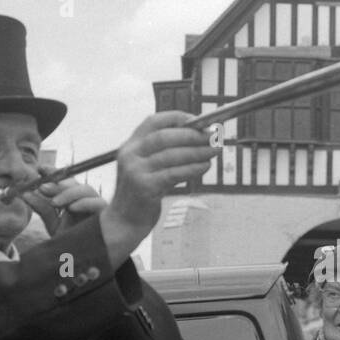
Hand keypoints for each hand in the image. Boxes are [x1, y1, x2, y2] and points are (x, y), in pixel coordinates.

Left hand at [23, 177, 104, 235]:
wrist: (81, 261)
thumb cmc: (69, 241)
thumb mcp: (52, 223)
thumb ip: (42, 208)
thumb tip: (25, 193)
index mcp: (73, 198)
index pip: (64, 180)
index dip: (54, 172)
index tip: (40, 169)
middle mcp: (86, 199)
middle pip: (75, 183)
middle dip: (58, 183)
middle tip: (42, 187)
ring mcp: (97, 206)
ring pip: (86, 189)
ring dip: (69, 193)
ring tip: (54, 202)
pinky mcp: (107, 215)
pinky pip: (98, 203)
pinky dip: (85, 203)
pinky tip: (72, 208)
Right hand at [99, 112, 218, 262]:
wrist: (124, 221)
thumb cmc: (142, 193)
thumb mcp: (147, 167)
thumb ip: (165, 152)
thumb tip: (200, 136)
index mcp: (130, 145)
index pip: (153, 121)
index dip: (178, 118)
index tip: (200, 121)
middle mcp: (130, 155)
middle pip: (164, 136)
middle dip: (193, 135)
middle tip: (214, 136)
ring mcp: (135, 171)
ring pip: (172, 155)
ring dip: (198, 151)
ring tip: (215, 150)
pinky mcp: (144, 188)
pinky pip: (174, 173)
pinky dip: (193, 168)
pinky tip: (205, 166)